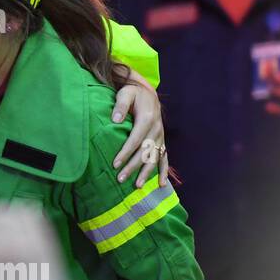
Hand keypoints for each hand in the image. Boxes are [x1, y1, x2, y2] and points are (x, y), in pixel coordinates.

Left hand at [111, 67, 167, 186]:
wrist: (147, 93)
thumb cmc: (133, 94)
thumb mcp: (125, 94)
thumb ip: (120, 105)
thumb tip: (115, 120)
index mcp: (147, 119)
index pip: (135, 139)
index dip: (126, 152)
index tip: (115, 164)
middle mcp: (156, 129)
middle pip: (145, 151)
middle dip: (133, 166)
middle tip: (120, 178)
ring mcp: (160, 136)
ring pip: (155, 157)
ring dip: (147, 172)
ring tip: (138, 185)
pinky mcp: (161, 141)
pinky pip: (165, 158)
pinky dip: (164, 171)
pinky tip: (162, 184)